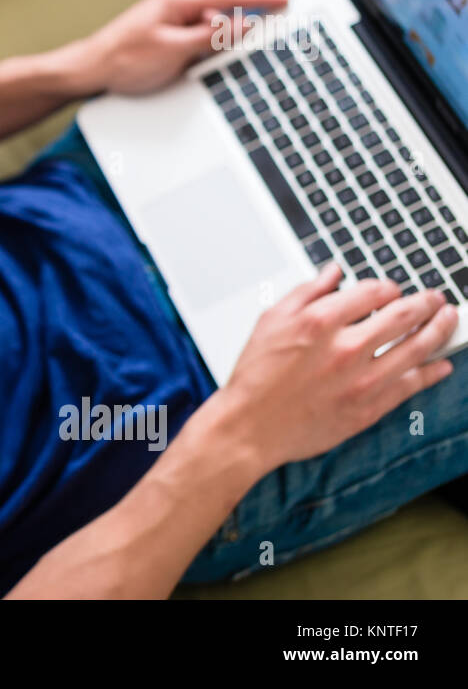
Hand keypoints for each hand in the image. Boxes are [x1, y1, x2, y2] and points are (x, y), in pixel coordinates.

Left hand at [75, 0, 291, 95]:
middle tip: (232, 49)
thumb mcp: (174, 49)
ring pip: (209, 32)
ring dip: (212, 47)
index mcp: (179, 0)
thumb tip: (242, 25)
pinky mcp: (167, 37)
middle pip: (221, 15)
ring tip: (191, 64)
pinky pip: (195, 41)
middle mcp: (176, 6)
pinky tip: (192, 66)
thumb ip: (210, 36)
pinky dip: (201, 52)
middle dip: (232, 33)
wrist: (90, 70)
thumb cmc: (124, 58)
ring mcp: (171, 21)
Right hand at [219, 262, 458, 470]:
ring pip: (417, 348)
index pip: (372, 292)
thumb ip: (305, 292)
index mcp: (320, 322)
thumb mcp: (270, 321)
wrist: (250, 426)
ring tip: (449, 319)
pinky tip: (442, 364)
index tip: (392, 289)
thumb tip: (332, 272)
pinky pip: (412, 386)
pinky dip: (432, 372)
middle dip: (426, 302)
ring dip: (440, 329)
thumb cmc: (256, 375)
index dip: (387, 287)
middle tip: (436, 298)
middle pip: (404, 315)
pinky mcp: (369, 408)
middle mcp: (346, 348)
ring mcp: (362, 380)